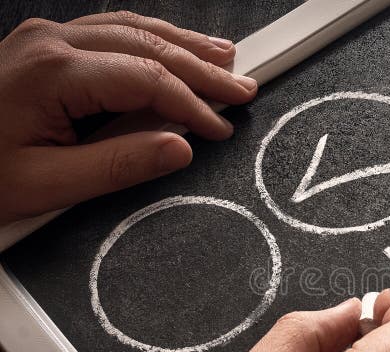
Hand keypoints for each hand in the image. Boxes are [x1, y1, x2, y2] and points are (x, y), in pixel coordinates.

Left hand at [0, 11, 257, 223]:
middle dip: (203, 68)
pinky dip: (154, 39)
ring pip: (135, 29)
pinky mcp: (46, 46)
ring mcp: (48, 39)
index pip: (148, 80)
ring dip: (185, 45)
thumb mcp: (48, 184)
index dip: (194, 104)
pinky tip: (176, 45)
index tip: (221, 128)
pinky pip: (114, 31)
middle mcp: (53, 43)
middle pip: (149, 46)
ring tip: (225, 58)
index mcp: (55, 72)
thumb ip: (119, 164)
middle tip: (242, 87)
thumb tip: (179, 146)